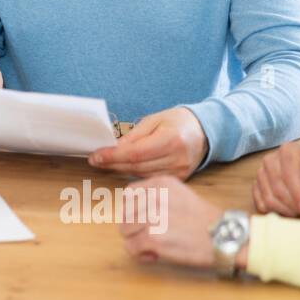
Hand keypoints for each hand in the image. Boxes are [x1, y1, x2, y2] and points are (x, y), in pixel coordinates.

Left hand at [89, 106, 208, 179]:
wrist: (204, 132)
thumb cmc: (177, 122)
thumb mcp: (154, 120)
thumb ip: (134, 135)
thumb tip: (113, 148)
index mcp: (172, 140)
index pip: (135, 153)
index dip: (113, 157)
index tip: (95, 156)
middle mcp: (177, 159)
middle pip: (137, 167)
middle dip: (113, 164)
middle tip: (95, 160)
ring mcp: (180, 172)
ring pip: (142, 175)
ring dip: (121, 169)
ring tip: (106, 162)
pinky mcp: (179, 179)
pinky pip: (151, 178)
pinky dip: (135, 173)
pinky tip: (124, 167)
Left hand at [119, 175, 247, 270]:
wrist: (226, 237)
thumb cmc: (206, 221)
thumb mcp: (180, 196)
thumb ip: (156, 198)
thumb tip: (131, 212)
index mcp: (161, 183)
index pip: (128, 194)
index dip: (133, 211)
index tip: (144, 221)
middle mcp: (155, 196)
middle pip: (124, 215)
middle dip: (135, 229)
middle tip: (153, 237)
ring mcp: (153, 216)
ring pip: (125, 231)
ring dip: (137, 241)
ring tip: (156, 245)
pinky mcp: (154, 237)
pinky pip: (132, 247)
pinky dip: (142, 255)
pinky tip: (156, 254)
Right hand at [253, 139, 299, 217]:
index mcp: (288, 151)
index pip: (289, 176)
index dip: (297, 195)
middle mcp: (270, 160)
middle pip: (278, 189)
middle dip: (294, 206)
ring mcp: (261, 172)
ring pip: (268, 198)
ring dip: (286, 211)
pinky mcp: (256, 185)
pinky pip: (261, 203)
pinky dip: (275, 211)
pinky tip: (289, 211)